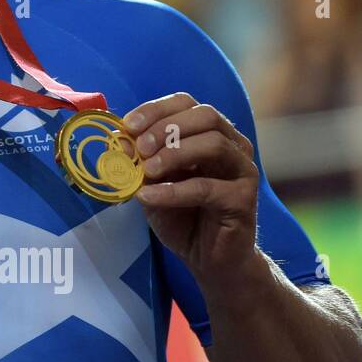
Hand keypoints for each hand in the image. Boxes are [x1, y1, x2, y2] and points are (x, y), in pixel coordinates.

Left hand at [124, 93, 259, 280]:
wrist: (209, 258)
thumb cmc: (182, 214)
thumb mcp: (152, 183)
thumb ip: (139, 161)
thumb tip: (118, 139)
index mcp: (210, 133)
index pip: (187, 103)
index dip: (156, 109)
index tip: (128, 125)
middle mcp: (233, 145)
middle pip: (206, 116)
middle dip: (166, 127)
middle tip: (140, 147)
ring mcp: (243, 170)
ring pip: (213, 144)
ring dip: (173, 154)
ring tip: (145, 171)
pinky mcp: (244, 199)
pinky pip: (207, 188)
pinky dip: (173, 190)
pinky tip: (149, 197)